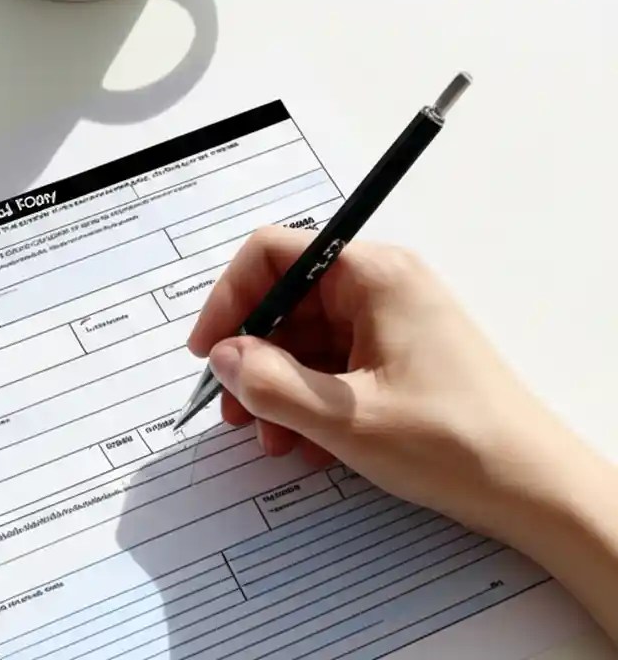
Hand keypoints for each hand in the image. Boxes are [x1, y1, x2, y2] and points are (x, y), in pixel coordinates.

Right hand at [187, 227, 595, 545]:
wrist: (534, 489)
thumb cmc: (454, 443)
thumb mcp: (345, 419)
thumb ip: (269, 384)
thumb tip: (222, 358)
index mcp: (372, 276)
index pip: (272, 255)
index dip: (229, 300)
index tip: (209, 352)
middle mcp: (380, 287)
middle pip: (285, 302)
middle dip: (252, 358)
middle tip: (235, 413)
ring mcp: (390, 322)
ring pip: (304, 340)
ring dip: (278, 388)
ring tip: (275, 440)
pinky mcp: (396, 356)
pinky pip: (331, 365)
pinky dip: (309, 401)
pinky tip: (310, 445)